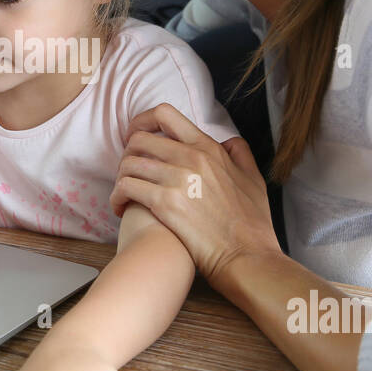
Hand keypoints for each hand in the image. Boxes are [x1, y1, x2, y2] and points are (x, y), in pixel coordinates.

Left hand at [109, 102, 281, 288]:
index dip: (142, 122)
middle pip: (139, 139)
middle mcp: (191, 157)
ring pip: (128, 163)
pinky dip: (117, 196)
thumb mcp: (253, 179)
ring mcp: (177, 179)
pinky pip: (126, 187)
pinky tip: (121, 208)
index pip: (164, 114)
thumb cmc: (252, 224)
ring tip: (124, 193)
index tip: (135, 137)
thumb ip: (240, 155)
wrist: (247, 256)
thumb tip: (228, 142)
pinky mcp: (164, 203)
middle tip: (128, 172)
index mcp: (208, 148)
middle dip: (127, 155)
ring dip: (120, 178)